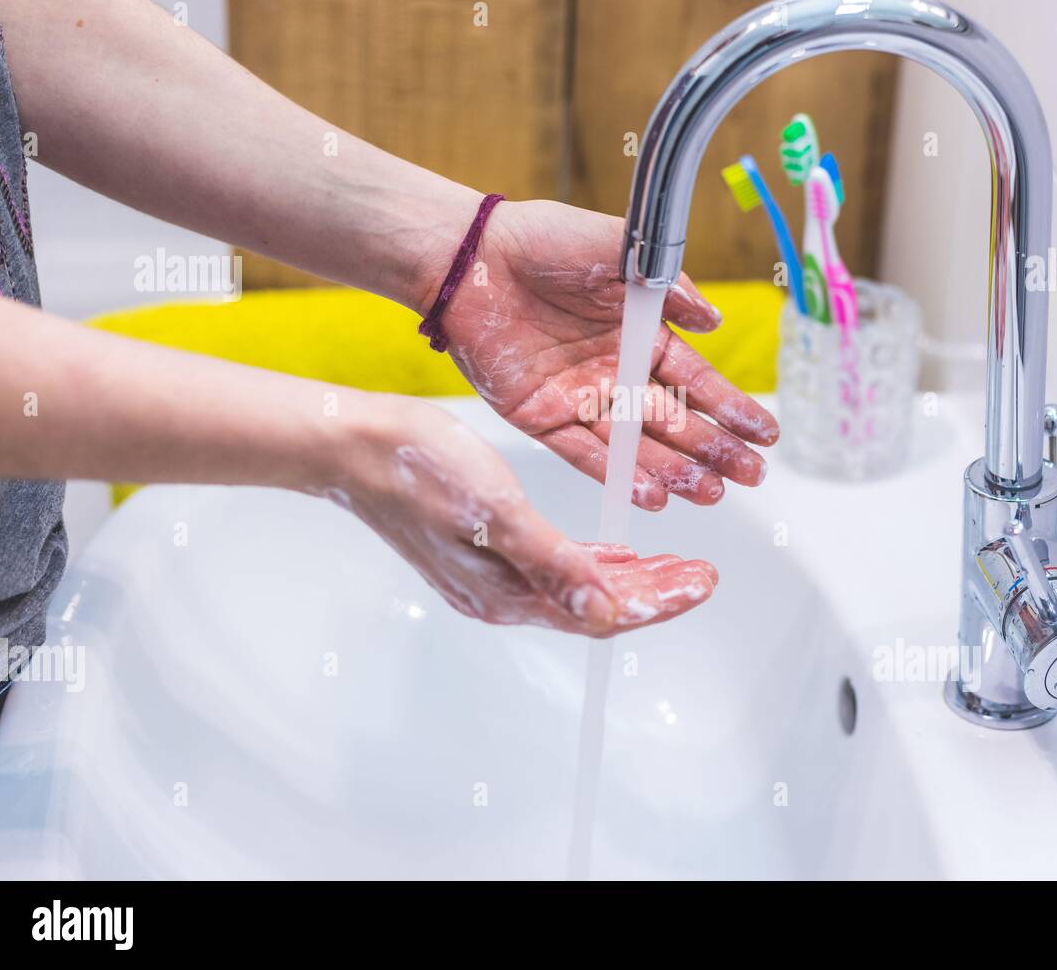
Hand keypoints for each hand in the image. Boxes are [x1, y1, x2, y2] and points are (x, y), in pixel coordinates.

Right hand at [325, 394, 718, 634]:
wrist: (354, 446)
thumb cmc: (420, 469)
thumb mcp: (496, 511)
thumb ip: (553, 563)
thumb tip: (605, 610)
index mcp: (508, 590)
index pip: (603, 610)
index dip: (659, 599)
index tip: (703, 582)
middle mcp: (501, 593)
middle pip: (596, 604)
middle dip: (654, 591)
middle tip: (702, 575)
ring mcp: (489, 575)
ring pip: (578, 586)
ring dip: (628, 578)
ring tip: (673, 566)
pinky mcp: (482, 550)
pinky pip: (553, 567)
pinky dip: (592, 562)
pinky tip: (611, 551)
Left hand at [425, 199, 778, 510]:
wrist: (471, 255)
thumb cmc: (542, 240)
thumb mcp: (618, 248)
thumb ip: (669, 287)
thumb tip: (714, 322)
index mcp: (637, 332)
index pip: (694, 379)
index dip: (731, 407)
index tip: (765, 433)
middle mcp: (613, 370)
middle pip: (673, 420)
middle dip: (714, 449)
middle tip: (751, 476)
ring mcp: (578, 397)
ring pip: (636, 444)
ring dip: (674, 471)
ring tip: (710, 494)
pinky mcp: (540, 416)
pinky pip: (584, 453)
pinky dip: (617, 476)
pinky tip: (653, 497)